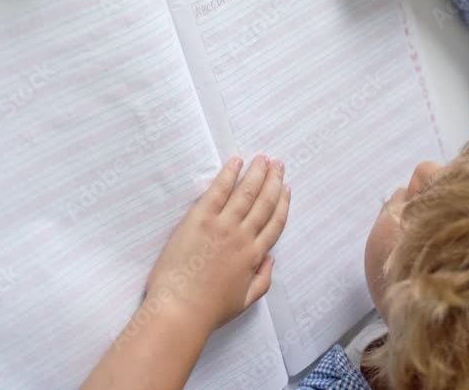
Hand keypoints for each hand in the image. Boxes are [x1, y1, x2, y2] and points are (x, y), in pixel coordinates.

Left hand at [145, 155, 289, 331]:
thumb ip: (263, 280)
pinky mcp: (200, 219)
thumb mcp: (245, 301)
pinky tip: (236, 161)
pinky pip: (218, 191)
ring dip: (256, 173)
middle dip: (273, 181)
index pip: (275, 223)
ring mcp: (222, 226)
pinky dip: (229, 174)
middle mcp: (243, 236)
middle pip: (264, 203)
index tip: (287, 188)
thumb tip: (271, 260)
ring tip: (263, 158)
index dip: (283, 203)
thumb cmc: (210, 310)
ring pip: (246, 193)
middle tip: (278, 164)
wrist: (181, 309)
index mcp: (254, 256)